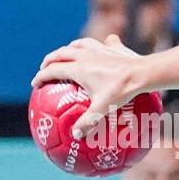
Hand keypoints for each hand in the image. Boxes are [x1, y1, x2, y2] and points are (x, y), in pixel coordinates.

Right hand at [31, 34, 145, 138]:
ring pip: (77, 44)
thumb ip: (87, 123)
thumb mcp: (102, 109)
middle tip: (45, 67)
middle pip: (60, 54)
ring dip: (68, 49)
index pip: (52, 70)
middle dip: (50, 60)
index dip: (41, 76)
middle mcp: (85, 55)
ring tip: (66, 54)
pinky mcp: (112, 47)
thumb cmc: (121, 91)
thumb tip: (75, 136)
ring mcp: (99, 48)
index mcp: (78, 68)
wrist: (143, 72)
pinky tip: (101, 46)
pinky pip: (101, 43)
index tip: (35, 84)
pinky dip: (96, 45)